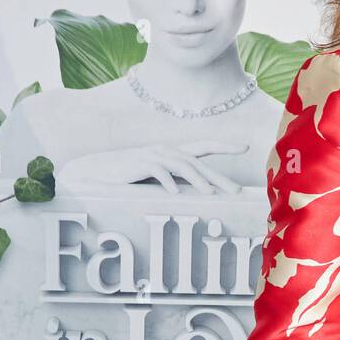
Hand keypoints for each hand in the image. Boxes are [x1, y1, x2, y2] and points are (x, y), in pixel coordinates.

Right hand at [58, 140, 249, 194]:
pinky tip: (176, 193)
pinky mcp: (139, 164)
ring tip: (212, 193)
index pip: (203, 146)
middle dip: (218, 176)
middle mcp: (166, 151)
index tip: (245, 146)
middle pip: (198, 162)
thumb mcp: (155, 178)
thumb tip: (200, 193)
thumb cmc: (128, 176)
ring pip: (182, 166)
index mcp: (172, 153)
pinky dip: (168, 182)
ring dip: (198, 179)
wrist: (94, 171)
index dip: (224, 145)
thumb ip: (175, 180)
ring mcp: (153, 156)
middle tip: (236, 190)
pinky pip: (157, 172)